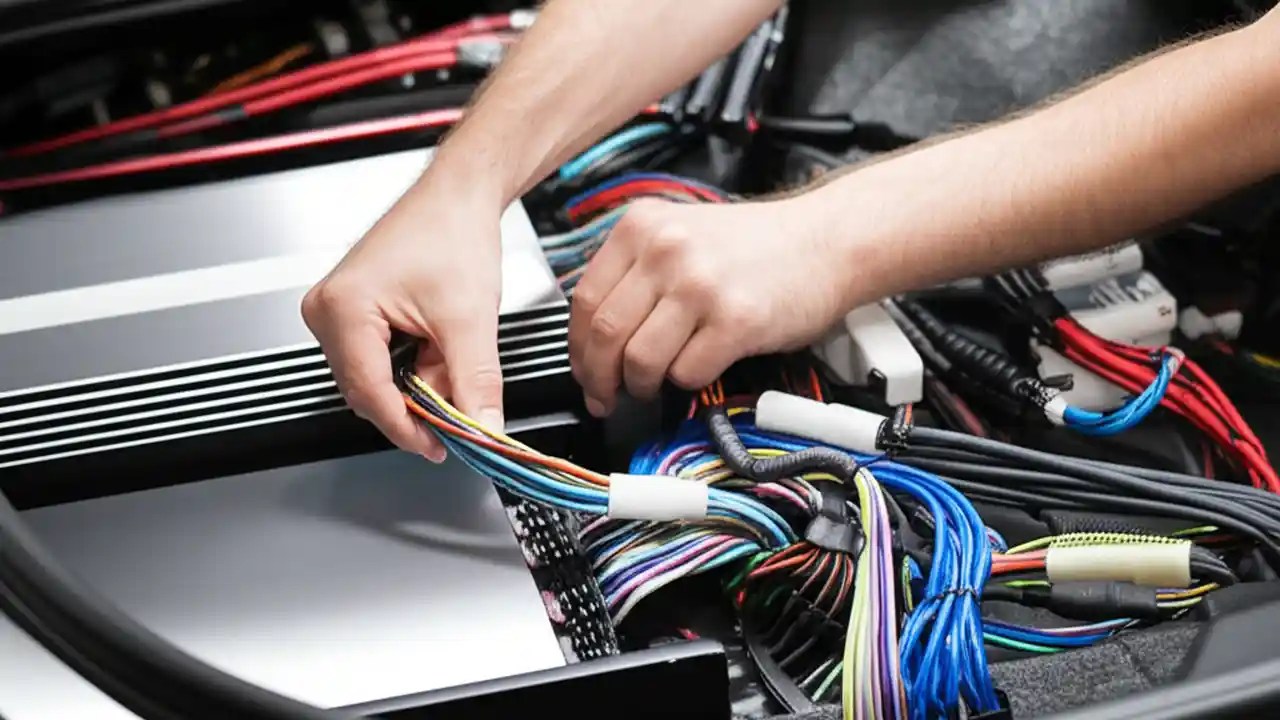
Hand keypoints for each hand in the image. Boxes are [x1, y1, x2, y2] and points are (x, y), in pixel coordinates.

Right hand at [302, 176, 504, 460]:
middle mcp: (327, 311)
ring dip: (419, 383)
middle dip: (419, 405)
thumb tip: (482, 431)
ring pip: (378, 379)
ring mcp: (336, 312)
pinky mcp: (352, 313)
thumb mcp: (470, 319)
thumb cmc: (452, 232)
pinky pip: (380, 360)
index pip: (370, 394)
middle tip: (460, 414)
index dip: (409, 428)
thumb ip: (476, 383)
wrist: (458, 195)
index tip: (441, 448)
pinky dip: (414, 366)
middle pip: (370, 391)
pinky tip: (438, 348)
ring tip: (453, 357)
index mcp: (342, 309)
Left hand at [569, 198, 858, 415]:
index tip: (584, 369)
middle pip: (604, 334)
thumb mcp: (682, 233)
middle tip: (605, 395)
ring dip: (640, 385)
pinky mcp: (735, 320)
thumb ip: (637, 271)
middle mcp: (666, 249)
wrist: (827, 241)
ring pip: (639, 360)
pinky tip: (696, 371)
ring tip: (653, 385)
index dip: (577, 347)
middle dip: (599, 378)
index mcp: (642, 225)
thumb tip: (595, 334)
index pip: (584, 299)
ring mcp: (700, 285)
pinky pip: (686, 373)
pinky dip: (685, 384)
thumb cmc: (758, 246)